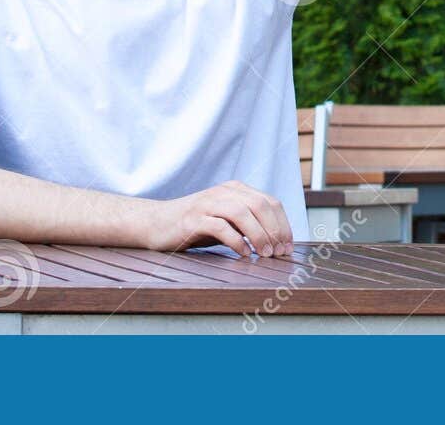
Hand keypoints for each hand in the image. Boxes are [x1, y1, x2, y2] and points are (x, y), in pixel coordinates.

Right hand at [146, 181, 294, 256]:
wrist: (155, 223)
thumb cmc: (195, 225)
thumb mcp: (226, 221)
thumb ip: (247, 224)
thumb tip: (277, 243)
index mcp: (235, 189)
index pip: (270, 202)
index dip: (283, 224)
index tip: (288, 247)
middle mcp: (224, 192)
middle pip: (260, 205)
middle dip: (275, 230)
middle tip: (279, 253)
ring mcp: (208, 203)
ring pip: (243, 213)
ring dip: (259, 235)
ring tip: (265, 254)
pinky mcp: (193, 219)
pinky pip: (221, 227)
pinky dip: (237, 241)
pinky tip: (243, 255)